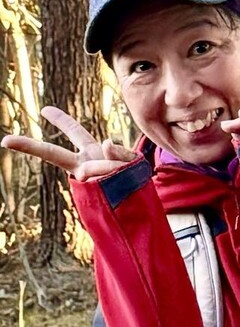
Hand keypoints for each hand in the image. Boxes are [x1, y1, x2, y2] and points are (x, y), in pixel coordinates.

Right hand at [1, 107, 138, 182]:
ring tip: (120, 176)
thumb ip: (118, 152)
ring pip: (93, 168)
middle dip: (31, 146)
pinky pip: (110, 176)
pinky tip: (120, 183)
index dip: (57, 123)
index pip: (71, 136)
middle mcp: (82, 166)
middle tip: (5, 140)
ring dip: (113, 169)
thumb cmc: (133, 180)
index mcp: (89, 154)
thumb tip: (105, 143)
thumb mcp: (130, 161)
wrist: (140, 210)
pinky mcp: (94, 194)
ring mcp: (85, 180)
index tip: (35, 116)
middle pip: (54, 154)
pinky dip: (121, 174)